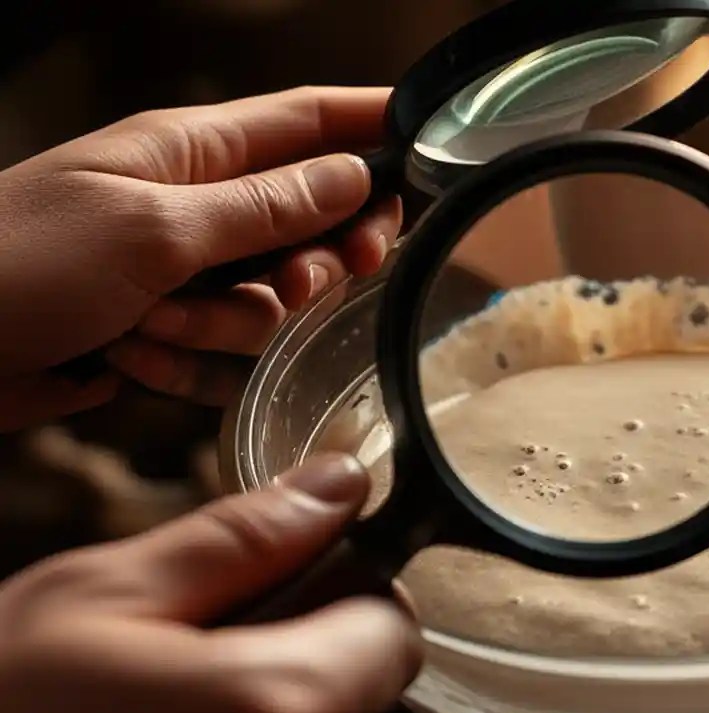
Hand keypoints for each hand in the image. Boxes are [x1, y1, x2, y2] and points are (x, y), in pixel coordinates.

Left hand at [0, 86, 402, 424]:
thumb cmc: (15, 265)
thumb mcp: (152, 228)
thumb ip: (264, 206)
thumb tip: (353, 176)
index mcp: (191, 151)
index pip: (308, 119)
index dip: (373, 125)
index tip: (433, 141)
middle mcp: (195, 205)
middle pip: (311, 222)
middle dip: (308, 262)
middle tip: (296, 284)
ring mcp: (179, 269)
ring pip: (271, 301)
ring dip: (226, 325)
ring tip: (153, 324)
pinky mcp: (163, 328)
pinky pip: (226, 351)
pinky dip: (188, 362)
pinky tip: (130, 357)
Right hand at [0, 453, 423, 712]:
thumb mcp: (103, 596)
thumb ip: (242, 540)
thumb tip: (339, 483)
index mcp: (274, 708)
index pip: (394, 630)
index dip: (345, 592)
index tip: (286, 587)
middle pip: (373, 687)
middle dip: (315, 649)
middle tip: (213, 649)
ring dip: (284, 699)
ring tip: (182, 701)